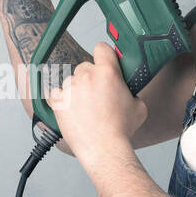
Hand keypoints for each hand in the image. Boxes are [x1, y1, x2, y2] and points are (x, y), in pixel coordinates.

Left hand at [47, 42, 146, 166]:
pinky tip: (71, 110)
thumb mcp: (139, 106)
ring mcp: (70, 88)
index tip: (104, 61)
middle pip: (85, 66)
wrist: (104, 148)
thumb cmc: (120, 130)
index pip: (101, 48)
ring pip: (71, 81)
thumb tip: (129, 90)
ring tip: (85, 109)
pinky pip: (56, 93)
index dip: (104, 54)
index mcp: (108, 72)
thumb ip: (132, 91)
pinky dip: (61, 100)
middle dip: (91, 78)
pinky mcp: (58, 101)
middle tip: (97, 95)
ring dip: (77, 90)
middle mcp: (86, 76)